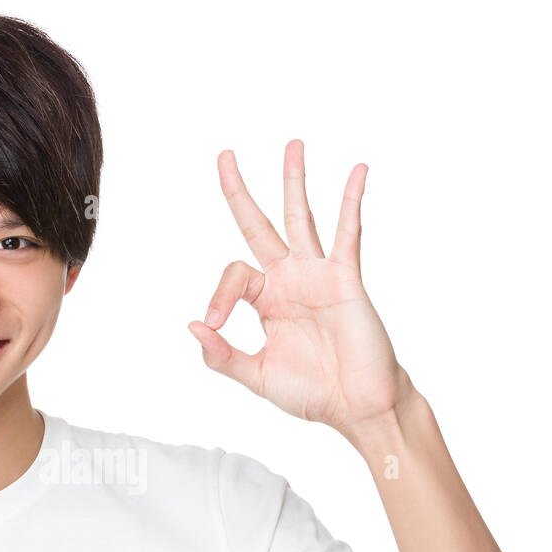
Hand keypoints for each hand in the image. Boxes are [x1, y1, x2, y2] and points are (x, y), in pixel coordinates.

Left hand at [188, 141, 410, 434]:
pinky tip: (357, 171)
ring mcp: (318, 275)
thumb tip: (193, 326)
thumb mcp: (256, 376)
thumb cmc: (313, 393)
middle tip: (224, 155)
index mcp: (267, 301)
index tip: (216, 325)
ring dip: (294, 181)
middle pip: (258, 225)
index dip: (218, 295)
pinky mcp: (346, 279)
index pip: (233, 275)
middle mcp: (289, 280)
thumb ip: (222, 356)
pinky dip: (352, 202)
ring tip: (292, 144)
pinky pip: (348, 234)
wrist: (358, 407)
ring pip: (301, 218)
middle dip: (239, 192)